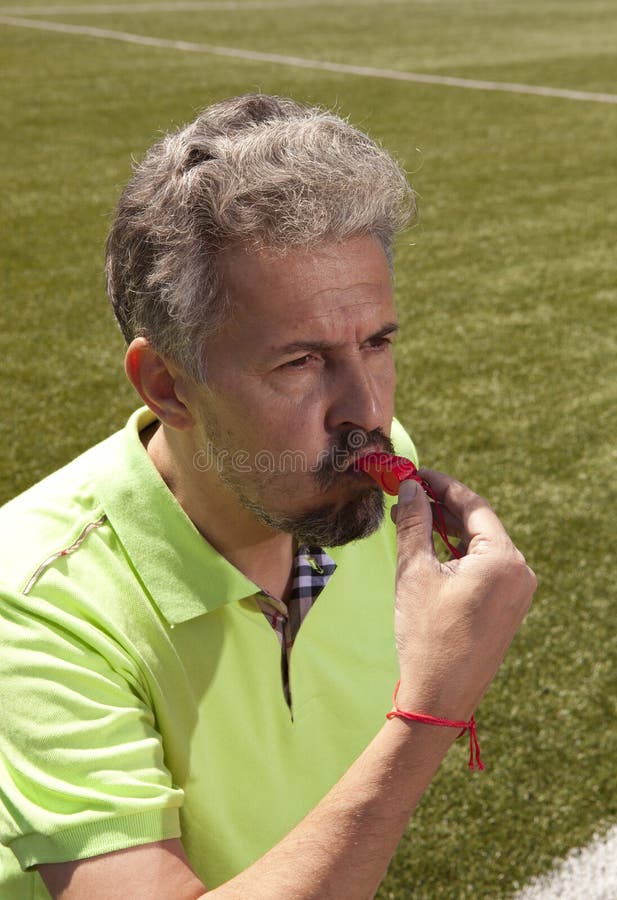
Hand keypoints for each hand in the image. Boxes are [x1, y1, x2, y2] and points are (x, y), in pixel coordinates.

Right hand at [391, 469, 535, 718]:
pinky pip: (485, 569)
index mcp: (503, 559)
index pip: (473, 505)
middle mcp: (520, 572)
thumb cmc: (427, 635)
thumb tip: (409, 488)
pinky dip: (459, 556)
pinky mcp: (508, 610)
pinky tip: (432, 552)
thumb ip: (414, 523)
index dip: (442, 485)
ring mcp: (518, 593)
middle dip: (443, 508)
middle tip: (409, 495)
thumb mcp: (415, 572)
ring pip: (481, 547)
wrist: (440, 698)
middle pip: (480, 525)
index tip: (415, 474)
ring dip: (449, 532)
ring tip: (413, 522)